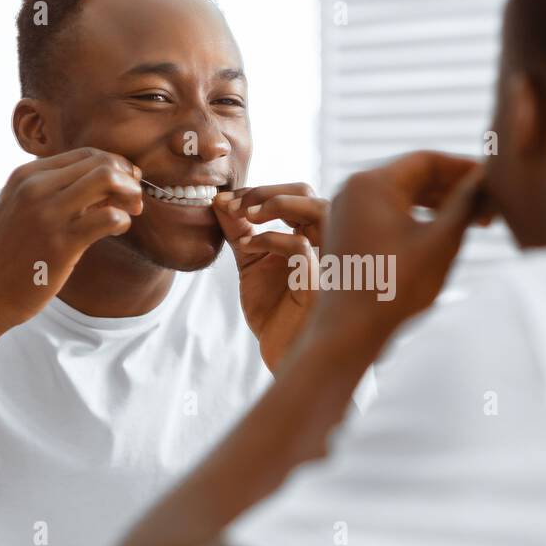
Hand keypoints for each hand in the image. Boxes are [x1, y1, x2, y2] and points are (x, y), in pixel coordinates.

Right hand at [0, 147, 142, 329]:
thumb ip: (62, 191)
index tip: (126, 184)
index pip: (86, 154)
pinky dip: (123, 219)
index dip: (115, 165)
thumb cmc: (14, 252)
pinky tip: (118, 229)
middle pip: (101, 162)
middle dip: (127, 177)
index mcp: (27, 175)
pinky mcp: (61, 243)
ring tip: (132, 211)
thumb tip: (111, 180)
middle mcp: (36, 187)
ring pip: (107, 179)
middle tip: (134, 199)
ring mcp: (47, 214)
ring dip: (130, 193)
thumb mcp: (27, 208)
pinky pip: (108, 217)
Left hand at [213, 183, 327, 370]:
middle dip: (264, 191)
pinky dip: (269, 237)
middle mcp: (324, 243)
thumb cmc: (275, 314)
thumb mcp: (251, 265)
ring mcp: (327, 260)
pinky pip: (299, 246)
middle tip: (231, 204)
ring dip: (274, 203)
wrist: (283, 354)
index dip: (258, 191)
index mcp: (311, 235)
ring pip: (316, 208)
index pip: (294, 194)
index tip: (225, 201)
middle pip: (306, 192)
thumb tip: (219, 200)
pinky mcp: (320, 282)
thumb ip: (239, 233)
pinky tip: (247, 247)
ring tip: (244, 214)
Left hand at [303, 150, 487, 355]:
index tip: (493, 179)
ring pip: (402, 196)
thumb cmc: (393, 289)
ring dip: (439, 205)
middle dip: (454, 189)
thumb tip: (486, 178)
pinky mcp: (347, 232)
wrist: (348, 332)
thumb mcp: (440, 242)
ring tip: (476, 221)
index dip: (464, 168)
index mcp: (370, 183)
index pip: (427, 160)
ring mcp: (346, 211)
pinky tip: (444, 233)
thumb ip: (465, 204)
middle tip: (490, 204)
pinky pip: (387, 214)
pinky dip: (417, 219)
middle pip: (414, 176)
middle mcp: (352, 189)